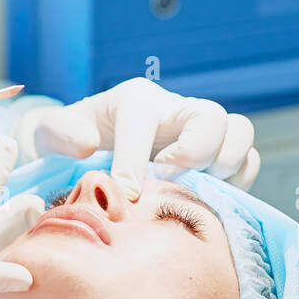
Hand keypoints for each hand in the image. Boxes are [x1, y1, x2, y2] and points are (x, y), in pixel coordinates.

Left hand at [12, 78, 258, 199]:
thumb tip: (87, 144)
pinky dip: (237, 181)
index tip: (127, 196)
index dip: (135, 162)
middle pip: (212, 116)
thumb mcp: (50, 132)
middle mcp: (173, 110)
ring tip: (192, 188)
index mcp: (134, 101)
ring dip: (223, 165)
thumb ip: (60, 132)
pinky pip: (248, 160)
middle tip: (167, 181)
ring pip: (239, 132)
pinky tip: (203, 198)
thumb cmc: (68, 139)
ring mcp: (198, 132)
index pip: (144, 122)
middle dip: (196, 153)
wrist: (83, 148)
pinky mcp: (215, 156)